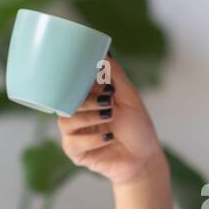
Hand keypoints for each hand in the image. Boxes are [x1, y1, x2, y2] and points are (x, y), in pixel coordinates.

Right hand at [56, 52, 161, 184]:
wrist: (145, 158)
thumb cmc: (138, 127)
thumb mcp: (129, 96)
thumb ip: (115, 75)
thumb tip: (103, 50)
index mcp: (88, 98)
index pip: (70, 84)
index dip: (73, 78)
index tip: (83, 72)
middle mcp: (78, 114)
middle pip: (63, 101)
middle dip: (85, 100)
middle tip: (108, 100)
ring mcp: (75, 134)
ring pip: (64, 121)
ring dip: (88, 118)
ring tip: (109, 117)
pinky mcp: (77, 153)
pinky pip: (72, 143)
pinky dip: (92, 139)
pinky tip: (109, 137)